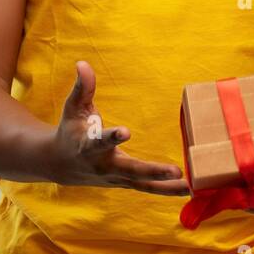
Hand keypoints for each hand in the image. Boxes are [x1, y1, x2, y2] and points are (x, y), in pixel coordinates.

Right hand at [47, 61, 190, 194]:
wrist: (61, 165)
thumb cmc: (71, 131)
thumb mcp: (73, 109)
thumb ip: (82, 88)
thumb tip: (82, 64)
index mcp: (89, 146)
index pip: (101, 142)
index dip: (112, 137)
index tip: (125, 131)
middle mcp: (105, 166)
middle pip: (131, 170)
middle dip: (153, 171)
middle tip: (176, 170)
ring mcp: (117, 178)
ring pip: (144, 185)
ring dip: (168, 186)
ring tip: (192, 185)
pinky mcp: (127, 183)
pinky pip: (149, 188)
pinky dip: (168, 190)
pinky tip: (191, 189)